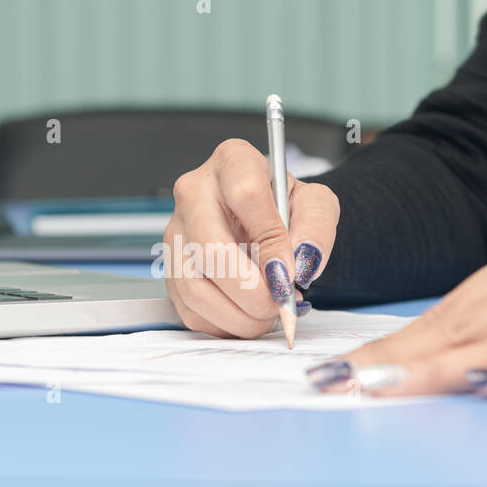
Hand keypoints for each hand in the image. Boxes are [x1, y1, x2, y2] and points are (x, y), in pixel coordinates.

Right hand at [161, 139, 339, 337]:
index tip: (289, 270)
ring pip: (195, 286)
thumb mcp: (315, 204)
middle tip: (278, 303)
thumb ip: (316, 227)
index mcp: (233, 162)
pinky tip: (246, 316)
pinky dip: (223, 324)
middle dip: (252, 291)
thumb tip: (300, 263)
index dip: (272, 242)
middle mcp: (195, 192)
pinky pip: (189, 308)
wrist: (264, 220)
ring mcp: (176, 230)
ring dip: (238, 315)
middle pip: (211, 249)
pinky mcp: (169, 266)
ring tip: (266, 314)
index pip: (246, 197)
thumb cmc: (284, 208)